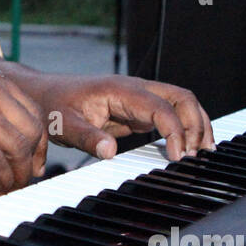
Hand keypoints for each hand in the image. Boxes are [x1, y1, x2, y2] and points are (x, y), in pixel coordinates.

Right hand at [0, 64, 48, 194]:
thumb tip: (23, 148)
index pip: (34, 112)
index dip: (40, 143)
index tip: (35, 164)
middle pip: (31, 131)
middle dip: (33, 161)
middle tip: (26, 181)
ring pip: (17, 149)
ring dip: (19, 175)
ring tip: (11, 188)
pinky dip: (2, 181)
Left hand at [0, 66, 214, 162]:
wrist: (42, 95)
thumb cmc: (51, 106)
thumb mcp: (62, 124)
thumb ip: (87, 137)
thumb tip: (110, 152)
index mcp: (121, 89)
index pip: (161, 106)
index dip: (175, 130)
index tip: (176, 156)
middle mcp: (135, 89)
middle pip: (181, 97)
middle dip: (196, 123)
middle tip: (196, 155)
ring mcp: (138, 99)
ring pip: (180, 103)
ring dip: (196, 124)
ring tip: (203, 151)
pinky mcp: (137, 111)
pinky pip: (168, 115)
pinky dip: (184, 128)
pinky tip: (188, 147)